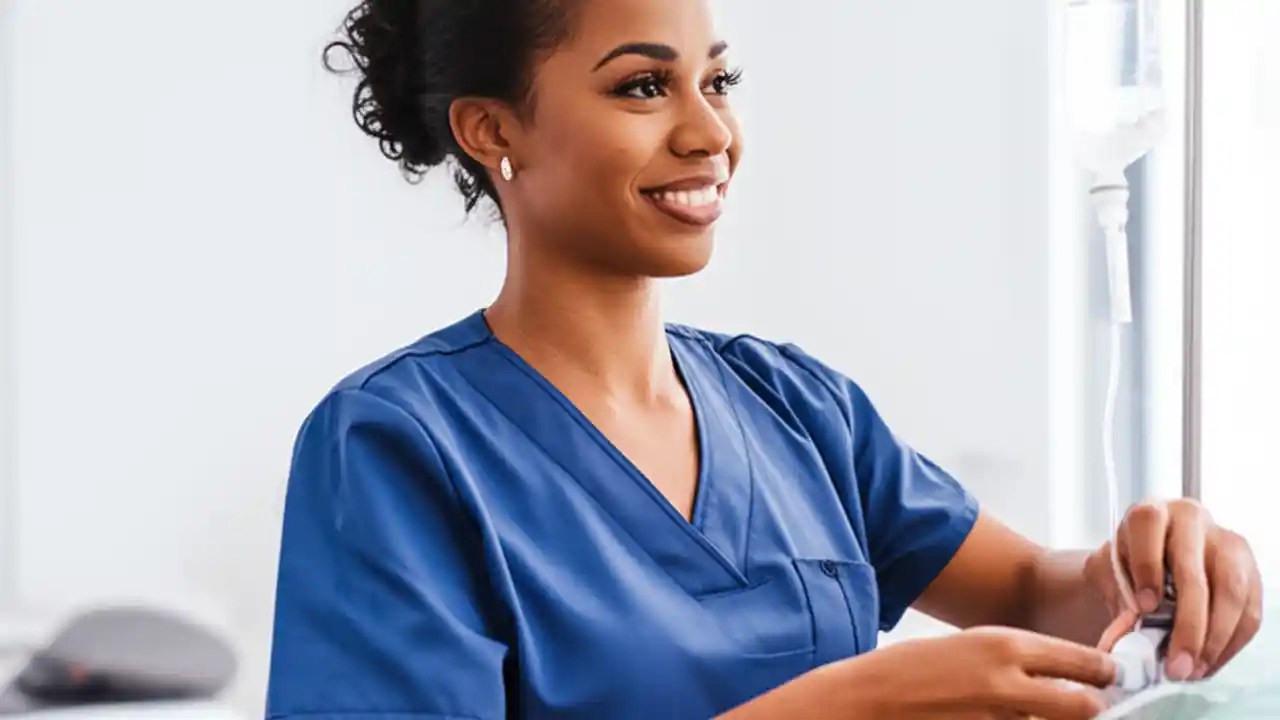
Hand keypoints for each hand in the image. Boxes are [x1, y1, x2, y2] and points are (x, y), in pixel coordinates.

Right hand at [833, 627, 1114, 718]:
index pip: (1083, 661)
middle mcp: (1007, 683)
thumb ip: (1016, 661)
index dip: (1104, 672)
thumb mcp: (970, 648)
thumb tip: (1064, 675)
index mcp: (1004, 645)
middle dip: (1093, 709)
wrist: (868, 699)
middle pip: (1085, 706)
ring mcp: (996, 719)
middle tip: (1089, 706)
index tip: (1110, 677)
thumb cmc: (915, 669)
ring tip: (1036, 712)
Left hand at [1086, 498, 1263, 679]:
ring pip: (1231, 592)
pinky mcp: (1249, 569)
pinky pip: (1250, 609)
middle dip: (1187, 625)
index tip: (1144, 607)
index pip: (1149, 528)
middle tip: (1176, 664)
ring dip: (1214, 640)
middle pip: (1195, 571)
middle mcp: (1192, 519)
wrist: (1152, 559)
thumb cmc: (1127, 564)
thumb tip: (1125, 644)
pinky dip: (1231, 642)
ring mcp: (1227, 542)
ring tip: (1193, 670)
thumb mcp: (1108, 573)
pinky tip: (1210, 662)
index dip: (1146, 567)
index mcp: (1151, 512)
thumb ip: (1115, 598)